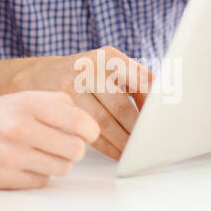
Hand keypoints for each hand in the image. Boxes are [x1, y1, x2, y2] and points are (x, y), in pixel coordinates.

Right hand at [0, 91, 100, 188]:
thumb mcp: (15, 100)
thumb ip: (51, 103)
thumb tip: (85, 119)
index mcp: (26, 103)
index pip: (79, 121)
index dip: (89, 131)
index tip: (85, 134)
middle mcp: (20, 127)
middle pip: (76, 149)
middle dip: (73, 150)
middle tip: (61, 147)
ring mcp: (13, 154)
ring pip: (63, 167)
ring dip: (56, 164)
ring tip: (38, 156)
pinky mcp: (7, 177)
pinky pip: (42, 181)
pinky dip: (37, 175)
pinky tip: (21, 166)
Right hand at [10, 46, 153, 158]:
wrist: (41, 75)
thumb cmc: (88, 76)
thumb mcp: (112, 68)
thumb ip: (139, 82)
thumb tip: (169, 108)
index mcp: (110, 56)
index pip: (141, 84)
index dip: (153, 109)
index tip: (163, 126)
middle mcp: (90, 67)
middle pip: (121, 107)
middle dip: (137, 132)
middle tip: (150, 147)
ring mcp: (71, 85)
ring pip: (103, 122)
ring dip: (122, 142)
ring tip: (135, 153)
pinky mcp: (59, 104)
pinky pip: (87, 130)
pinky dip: (106, 145)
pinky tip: (116, 152)